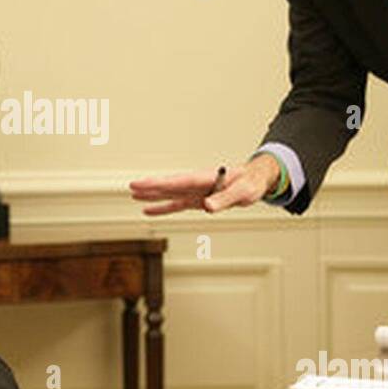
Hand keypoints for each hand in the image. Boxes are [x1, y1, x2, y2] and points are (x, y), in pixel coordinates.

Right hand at [129, 156, 281, 215]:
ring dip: (153, 195)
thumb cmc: (250, 183)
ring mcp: (196, 192)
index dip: (160, 182)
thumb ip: (224, 198)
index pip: (179, 180)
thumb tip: (207, 206)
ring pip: (170, 193)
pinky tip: (149, 210)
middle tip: (132, 186)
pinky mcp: (197, 200)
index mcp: (206, 178)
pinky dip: (163, 207)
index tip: (144, 182)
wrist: (255, 180)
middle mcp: (197, 184)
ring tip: (134, 195)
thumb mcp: (242, 192)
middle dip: (151, 186)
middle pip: (170, 185)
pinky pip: (177, 204)